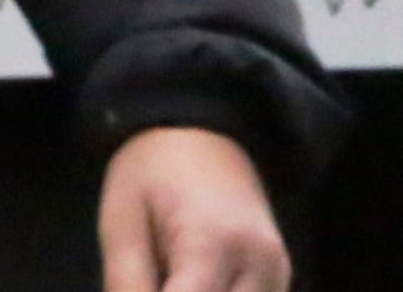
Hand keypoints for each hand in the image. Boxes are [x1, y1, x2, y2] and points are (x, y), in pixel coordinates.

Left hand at [95, 123, 287, 291]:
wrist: (203, 126)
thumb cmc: (152, 169)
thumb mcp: (122, 223)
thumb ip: (127, 287)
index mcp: (215, 244)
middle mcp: (259, 264)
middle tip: (150, 287)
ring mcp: (277, 273)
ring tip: (167, 282)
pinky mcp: (280, 278)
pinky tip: (189, 286)